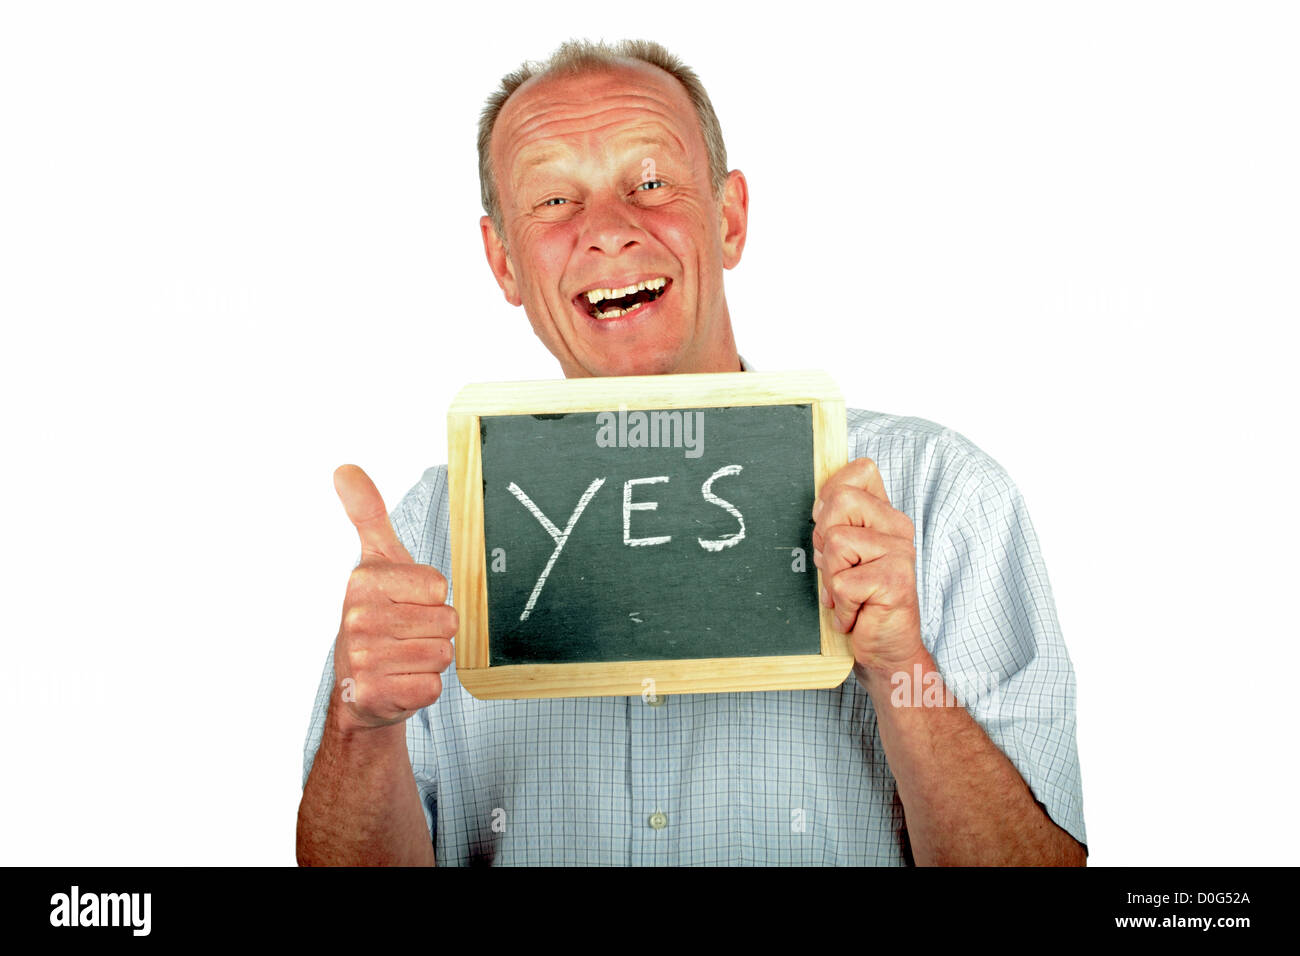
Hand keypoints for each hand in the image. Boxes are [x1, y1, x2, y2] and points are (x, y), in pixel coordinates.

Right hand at [331, 464, 456, 730]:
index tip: (405, 605)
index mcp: (363, 582)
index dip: (432, 600)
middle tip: (405, 636)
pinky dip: (422, 688)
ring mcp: (363, 660)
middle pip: (446, 622)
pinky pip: (433, 687)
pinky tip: (399, 683)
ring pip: (442, 655)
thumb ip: (367, 513)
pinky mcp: (375, 695)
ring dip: (430, 660)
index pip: (439, 588)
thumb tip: (345, 467)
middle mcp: (358, 619)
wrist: (357, 687)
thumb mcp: (376, 560)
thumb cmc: (378, 617)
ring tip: (402, 658)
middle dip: (434, 632)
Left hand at [811, 458, 923, 681]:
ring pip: (836, 542)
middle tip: (840, 571)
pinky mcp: (895, 580)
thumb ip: (836, 523)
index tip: (832, 530)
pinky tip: (857, 614)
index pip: (861, 471)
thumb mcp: (842, 555)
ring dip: (832, 578)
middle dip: (824, 541)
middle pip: (839, 501)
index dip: (832, 496)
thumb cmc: (860, 601)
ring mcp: (900, 552)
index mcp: (886, 515)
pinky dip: (841, 605)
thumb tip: (817, 502)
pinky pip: (843, 582)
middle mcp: (898, 527)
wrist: (886, 649)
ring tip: (850, 594)